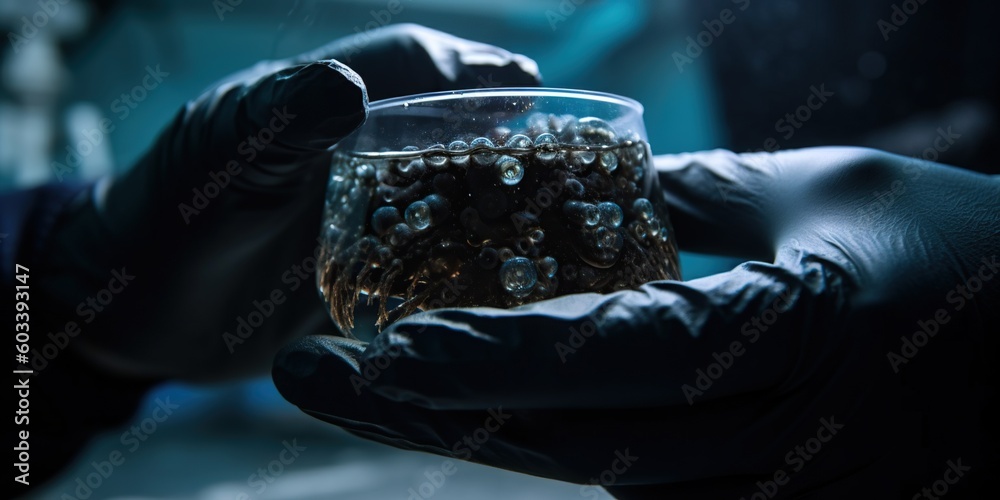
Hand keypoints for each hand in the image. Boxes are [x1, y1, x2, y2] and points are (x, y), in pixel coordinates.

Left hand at [35, 24, 539, 380]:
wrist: (134, 314)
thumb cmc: (164, 223)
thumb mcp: (220, 162)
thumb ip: (282, 122)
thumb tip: (352, 84)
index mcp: (313, 107)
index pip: (404, 64)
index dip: (466, 69)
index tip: (523, 84)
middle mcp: (344, 152)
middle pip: (438, 122)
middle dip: (498, 126)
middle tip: (559, 144)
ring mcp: (353, 209)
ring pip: (439, 186)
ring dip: (491, 189)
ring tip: (549, 204)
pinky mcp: (356, 267)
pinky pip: (421, 254)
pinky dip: (462, 255)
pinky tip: (501, 267)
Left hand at [273, 148, 997, 496]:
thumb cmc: (959, 253)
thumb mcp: (828, 189)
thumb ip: (703, 193)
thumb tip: (613, 186)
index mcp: (781, 340)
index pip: (601, 356)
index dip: (479, 358)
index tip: (370, 350)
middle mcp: (759, 445)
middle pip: (560, 439)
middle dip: (426, 412)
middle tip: (314, 380)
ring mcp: (759, 497)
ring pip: (582, 473)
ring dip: (471, 433)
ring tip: (370, 391)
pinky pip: (630, 484)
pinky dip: (547, 444)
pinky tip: (472, 416)